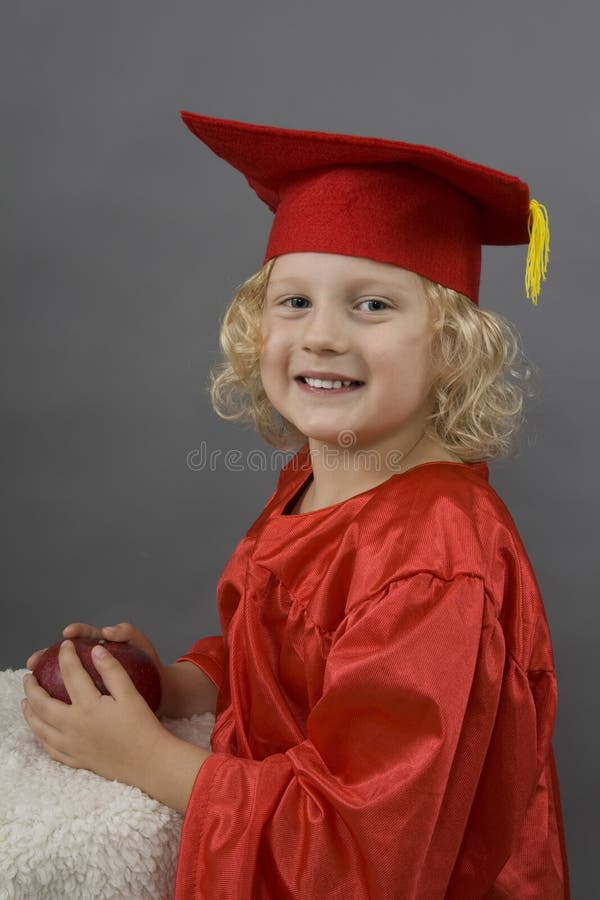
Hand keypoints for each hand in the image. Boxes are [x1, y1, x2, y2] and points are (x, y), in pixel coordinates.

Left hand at [22, 639, 170, 789]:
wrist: (149, 763)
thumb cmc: (143, 727)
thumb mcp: (131, 694)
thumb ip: (112, 670)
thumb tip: (96, 649)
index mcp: (88, 707)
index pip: (71, 674)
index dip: (66, 656)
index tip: (64, 645)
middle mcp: (74, 727)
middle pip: (42, 704)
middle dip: (32, 687)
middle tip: (30, 674)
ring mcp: (71, 745)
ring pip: (40, 728)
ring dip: (29, 712)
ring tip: (25, 701)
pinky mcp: (75, 760)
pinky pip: (49, 748)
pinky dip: (40, 736)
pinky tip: (40, 730)